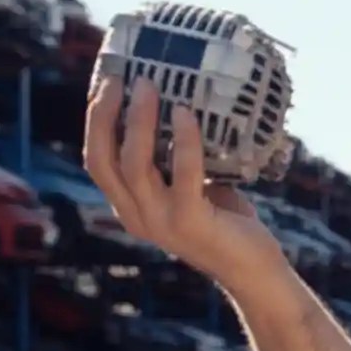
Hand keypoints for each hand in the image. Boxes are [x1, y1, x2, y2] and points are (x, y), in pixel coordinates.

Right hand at [83, 75, 287, 289]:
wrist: (255, 271)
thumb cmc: (228, 224)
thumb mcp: (194, 188)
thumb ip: (179, 162)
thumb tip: (183, 109)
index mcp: (130, 207)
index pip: (97, 161)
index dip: (95, 122)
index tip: (105, 85)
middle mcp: (136, 216)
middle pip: (102, 160)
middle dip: (104, 115)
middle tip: (119, 79)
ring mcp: (160, 221)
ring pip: (134, 164)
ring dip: (140, 121)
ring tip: (150, 87)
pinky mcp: (190, 222)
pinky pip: (182, 173)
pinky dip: (183, 140)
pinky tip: (187, 115)